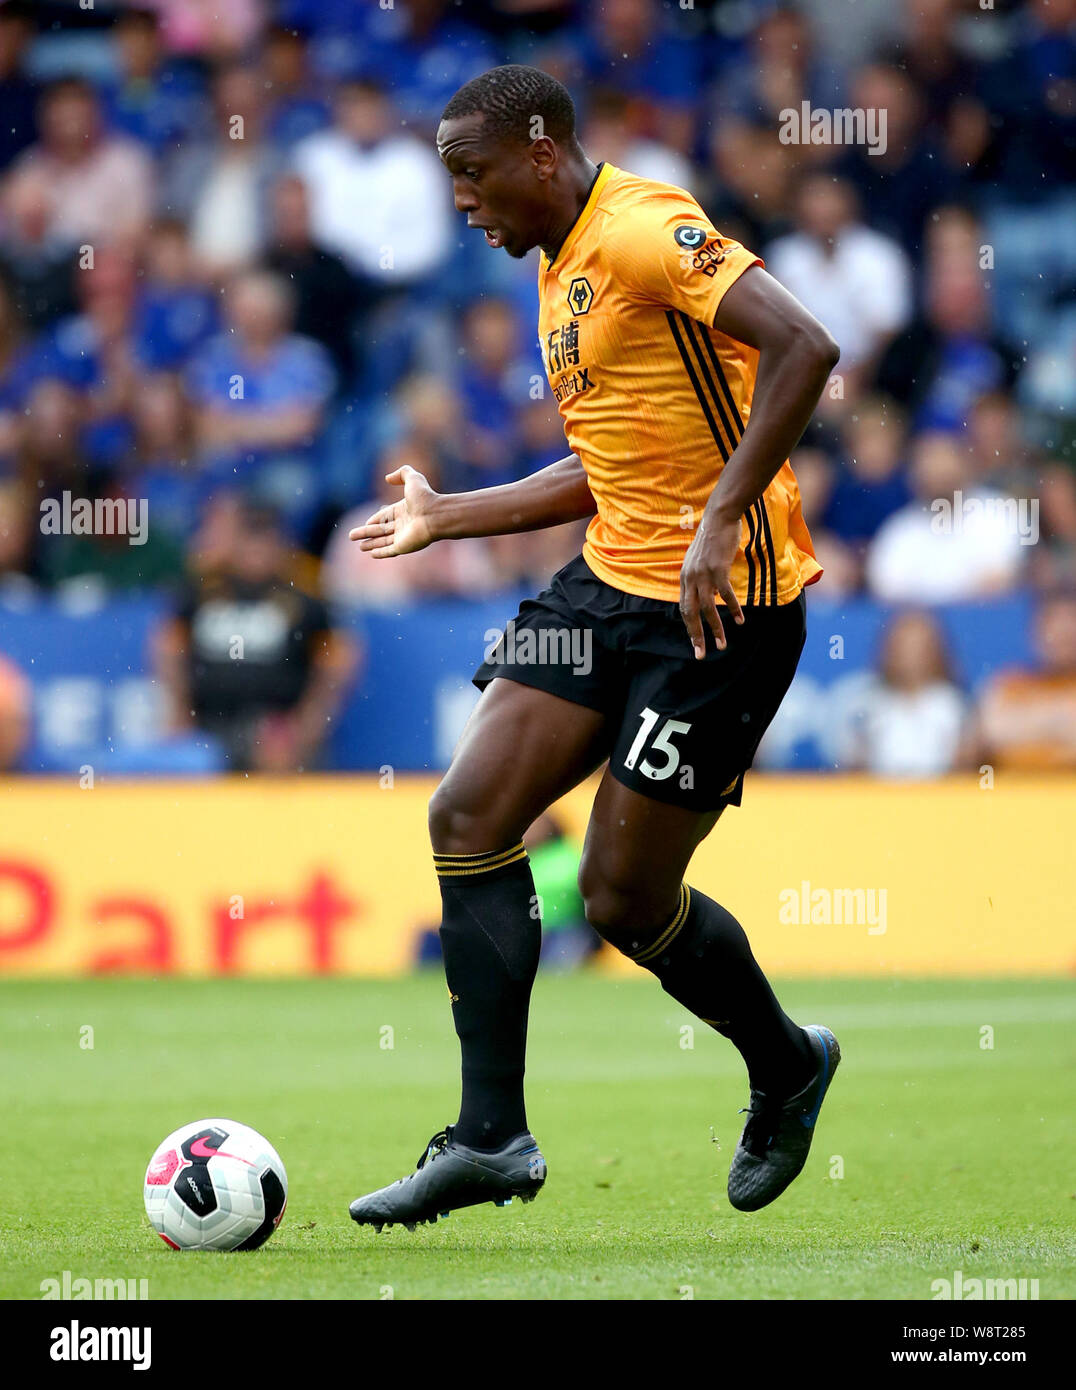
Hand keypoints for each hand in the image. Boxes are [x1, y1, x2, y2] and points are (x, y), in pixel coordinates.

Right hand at [348, 466, 437, 556]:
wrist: (435, 515)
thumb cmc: (425, 497)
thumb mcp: (413, 478)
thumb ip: (402, 473)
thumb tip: (387, 478)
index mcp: (404, 510)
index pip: (385, 516)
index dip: (375, 519)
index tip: (366, 522)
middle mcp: (403, 524)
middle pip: (381, 530)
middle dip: (366, 533)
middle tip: (351, 536)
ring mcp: (404, 537)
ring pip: (383, 541)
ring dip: (370, 544)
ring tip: (359, 547)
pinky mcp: (404, 547)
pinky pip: (389, 551)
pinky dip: (381, 552)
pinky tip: (372, 554)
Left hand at [679, 508, 744, 657]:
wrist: (719, 518)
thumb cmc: (712, 539)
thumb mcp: (699, 560)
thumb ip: (699, 578)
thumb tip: (709, 594)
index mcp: (684, 578)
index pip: (684, 609)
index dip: (689, 628)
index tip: (695, 643)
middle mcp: (690, 578)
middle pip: (690, 614)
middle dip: (696, 636)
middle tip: (701, 654)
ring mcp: (703, 574)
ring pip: (707, 609)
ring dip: (716, 629)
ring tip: (722, 645)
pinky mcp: (718, 570)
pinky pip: (726, 595)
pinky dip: (733, 609)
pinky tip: (739, 620)